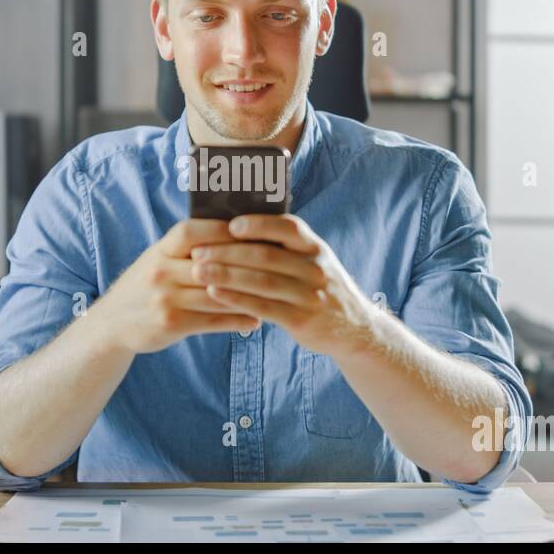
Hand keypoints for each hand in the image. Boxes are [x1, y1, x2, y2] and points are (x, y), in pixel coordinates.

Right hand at [92, 219, 261, 354]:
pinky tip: (255, 321)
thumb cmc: (146, 285)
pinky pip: (212, 321)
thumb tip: (234, 233)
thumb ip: (187, 249)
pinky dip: (236, 320)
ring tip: (273, 295)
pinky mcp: (171, 323)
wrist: (112, 323)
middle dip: (244, 264)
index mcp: (160, 249)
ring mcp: (165, 298)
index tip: (253, 232)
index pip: (193, 232)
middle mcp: (161, 270)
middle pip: (211, 263)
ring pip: (217, 293)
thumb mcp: (158, 259)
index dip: (223, 231)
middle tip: (276, 265)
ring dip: (247, 295)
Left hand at [189, 214, 376, 355]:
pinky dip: (236, 299)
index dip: (258, 224)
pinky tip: (214, 294)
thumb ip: (285, 247)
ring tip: (198, 271)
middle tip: (198, 252)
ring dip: (226, 275)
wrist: (354, 328)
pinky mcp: (301, 320)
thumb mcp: (313, 262)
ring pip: (261, 281)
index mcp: (315, 248)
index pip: (287, 227)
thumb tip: (236, 228)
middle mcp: (315, 269)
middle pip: (266, 255)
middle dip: (228, 252)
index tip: (229, 224)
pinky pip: (263, 307)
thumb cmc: (319, 288)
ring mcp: (309, 295)